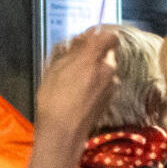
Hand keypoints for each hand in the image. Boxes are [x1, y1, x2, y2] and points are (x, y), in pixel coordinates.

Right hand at [37, 27, 120, 142]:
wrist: (64, 132)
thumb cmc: (53, 99)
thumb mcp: (55, 68)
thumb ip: (73, 51)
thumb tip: (84, 40)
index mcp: (93, 58)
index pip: (110, 35)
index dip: (99, 35)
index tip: (84, 41)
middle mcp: (108, 69)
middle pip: (107, 52)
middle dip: (94, 53)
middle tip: (73, 61)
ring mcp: (112, 84)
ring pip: (106, 67)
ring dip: (95, 68)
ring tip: (73, 80)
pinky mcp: (111, 97)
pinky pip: (105, 81)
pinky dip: (96, 82)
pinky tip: (80, 92)